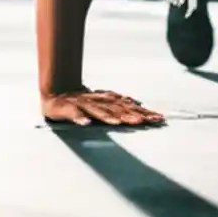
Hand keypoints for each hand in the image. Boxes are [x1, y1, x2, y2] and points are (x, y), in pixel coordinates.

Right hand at [42, 88, 164, 126]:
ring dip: (108, 117)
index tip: (160, 118)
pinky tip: (85, 124)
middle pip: (118, 109)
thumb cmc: (85, 101)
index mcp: (110, 100)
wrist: (58, 93)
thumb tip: (142, 105)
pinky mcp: (68, 109)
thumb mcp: (106, 103)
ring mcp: (84, 104)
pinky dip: (80, 119)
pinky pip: (74, 114)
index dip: (145, 112)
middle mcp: (100, 101)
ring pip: (98, 111)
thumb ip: (122, 105)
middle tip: (144, 121)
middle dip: (131, 115)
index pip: (131, 107)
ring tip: (118, 122)